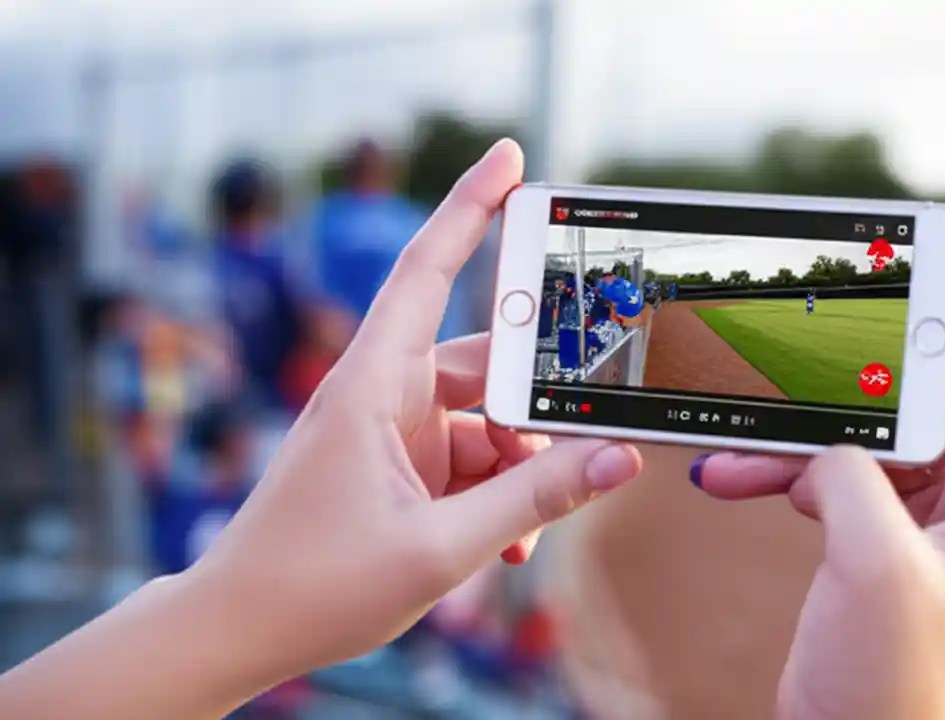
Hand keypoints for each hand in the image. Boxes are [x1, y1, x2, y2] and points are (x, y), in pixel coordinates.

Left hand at [0, 140, 642, 719]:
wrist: (240, 632)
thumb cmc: (313, 584)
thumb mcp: (441, 547)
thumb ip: (535, 499)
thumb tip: (615, 459)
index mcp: (373, 386)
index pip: (426, 272)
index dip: (468, 208)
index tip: (510, 158)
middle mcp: (385, 395)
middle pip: (488, 366)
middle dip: (537, 411)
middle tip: (588, 439)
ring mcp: (395, 433)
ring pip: (489, 424)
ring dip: (520, 473)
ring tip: (525, 532)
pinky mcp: (402, 468)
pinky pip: (472, 463)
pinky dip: (498, 496)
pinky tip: (507, 543)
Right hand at [693, 207, 944, 718]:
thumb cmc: (888, 678)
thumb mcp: (873, 565)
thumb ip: (851, 475)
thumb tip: (826, 435)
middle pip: (914, 395)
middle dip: (847, 378)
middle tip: (805, 341)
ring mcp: (921, 512)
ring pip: (855, 435)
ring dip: (792, 441)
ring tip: (737, 456)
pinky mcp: (873, 527)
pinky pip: (825, 471)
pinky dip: (780, 470)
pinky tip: (731, 478)